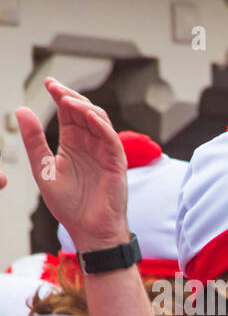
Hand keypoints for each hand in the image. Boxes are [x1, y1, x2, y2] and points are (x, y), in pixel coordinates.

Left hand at [15, 78, 127, 250]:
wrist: (88, 231)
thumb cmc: (69, 206)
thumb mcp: (43, 168)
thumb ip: (34, 141)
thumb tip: (22, 111)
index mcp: (74, 145)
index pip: (68, 113)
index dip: (60, 96)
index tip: (47, 84)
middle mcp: (91, 145)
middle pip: (84, 111)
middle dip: (70, 96)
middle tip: (54, 86)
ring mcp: (105, 153)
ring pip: (100, 121)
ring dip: (84, 107)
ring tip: (67, 99)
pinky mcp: (116, 164)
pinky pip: (111, 139)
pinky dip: (101, 125)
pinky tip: (87, 116)